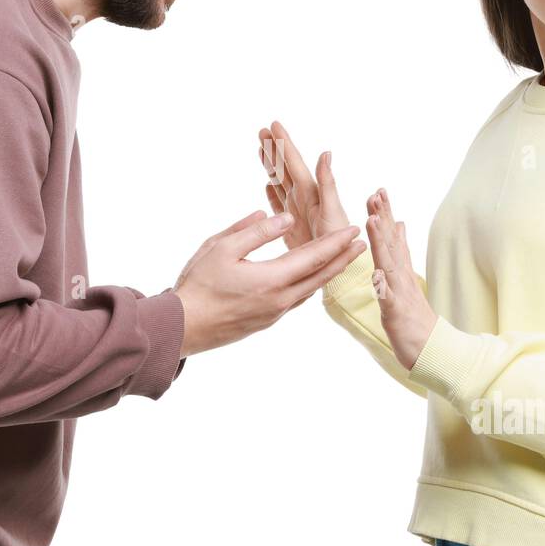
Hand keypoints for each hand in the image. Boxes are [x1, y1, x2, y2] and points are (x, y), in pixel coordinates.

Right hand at [174, 208, 366, 356]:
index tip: (354, 230)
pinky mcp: (265, 321)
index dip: (336, 242)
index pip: (313, 257)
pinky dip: (308, 285)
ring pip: (309, 290)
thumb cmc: (198, 285)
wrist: (182, 326)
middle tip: (362, 244)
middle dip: (343, 258)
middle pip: (320, 276)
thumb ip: (255, 231)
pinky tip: (306, 278)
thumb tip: (283, 218)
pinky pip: (295, 299)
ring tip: (339, 259)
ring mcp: (274, 314)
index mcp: (272, 280)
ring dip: (327, 273)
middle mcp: (280, 300)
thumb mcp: (222, 248)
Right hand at [257, 120, 351, 249]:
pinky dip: (273, 195)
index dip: (284, 144)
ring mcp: (298, 214)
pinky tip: (268, 186)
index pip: (294, 163)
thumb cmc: (339, 243)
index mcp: (311, 195)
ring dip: (272, 167)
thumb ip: (328, 183)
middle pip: (286, 169)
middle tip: (262, 131)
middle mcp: (304, 201)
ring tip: (261, 149)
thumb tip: (326, 153)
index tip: (273, 124)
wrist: (340, 274)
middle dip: (275, 150)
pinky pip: (280, 206)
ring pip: (281, 184)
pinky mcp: (293, 230)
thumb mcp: (333, 211)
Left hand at [366, 187, 437, 370]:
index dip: (384, 214)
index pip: (391, 237)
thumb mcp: (405, 279)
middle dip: (382, 217)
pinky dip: (384, 286)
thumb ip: (401, 251)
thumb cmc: (414, 317)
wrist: (432, 349)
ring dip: (381, 242)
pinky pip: (389, 299)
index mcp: (399, 270)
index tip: (378, 191)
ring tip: (372, 221)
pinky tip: (377, 274)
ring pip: (389, 264)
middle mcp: (400, 277)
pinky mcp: (397, 313)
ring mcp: (400, 294)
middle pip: (390, 243)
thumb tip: (399, 224)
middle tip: (376, 192)